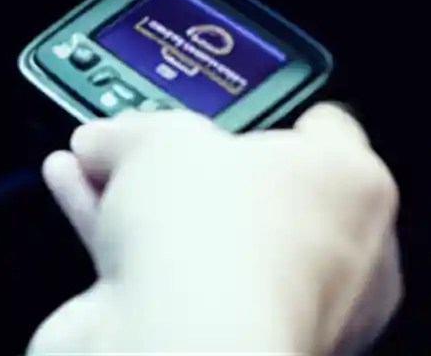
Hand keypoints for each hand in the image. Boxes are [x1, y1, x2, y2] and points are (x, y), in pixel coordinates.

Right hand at [30, 105, 401, 354]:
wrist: (177, 349)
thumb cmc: (220, 242)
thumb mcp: (168, 138)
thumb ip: (138, 129)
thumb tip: (110, 138)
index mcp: (357, 194)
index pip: (326, 136)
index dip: (272, 111)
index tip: (227, 100)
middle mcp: (331, 261)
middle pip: (253, 190)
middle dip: (192, 163)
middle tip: (146, 135)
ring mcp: (271, 310)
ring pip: (202, 234)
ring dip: (144, 196)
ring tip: (95, 158)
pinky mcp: (211, 340)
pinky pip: (159, 271)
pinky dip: (117, 233)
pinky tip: (73, 192)